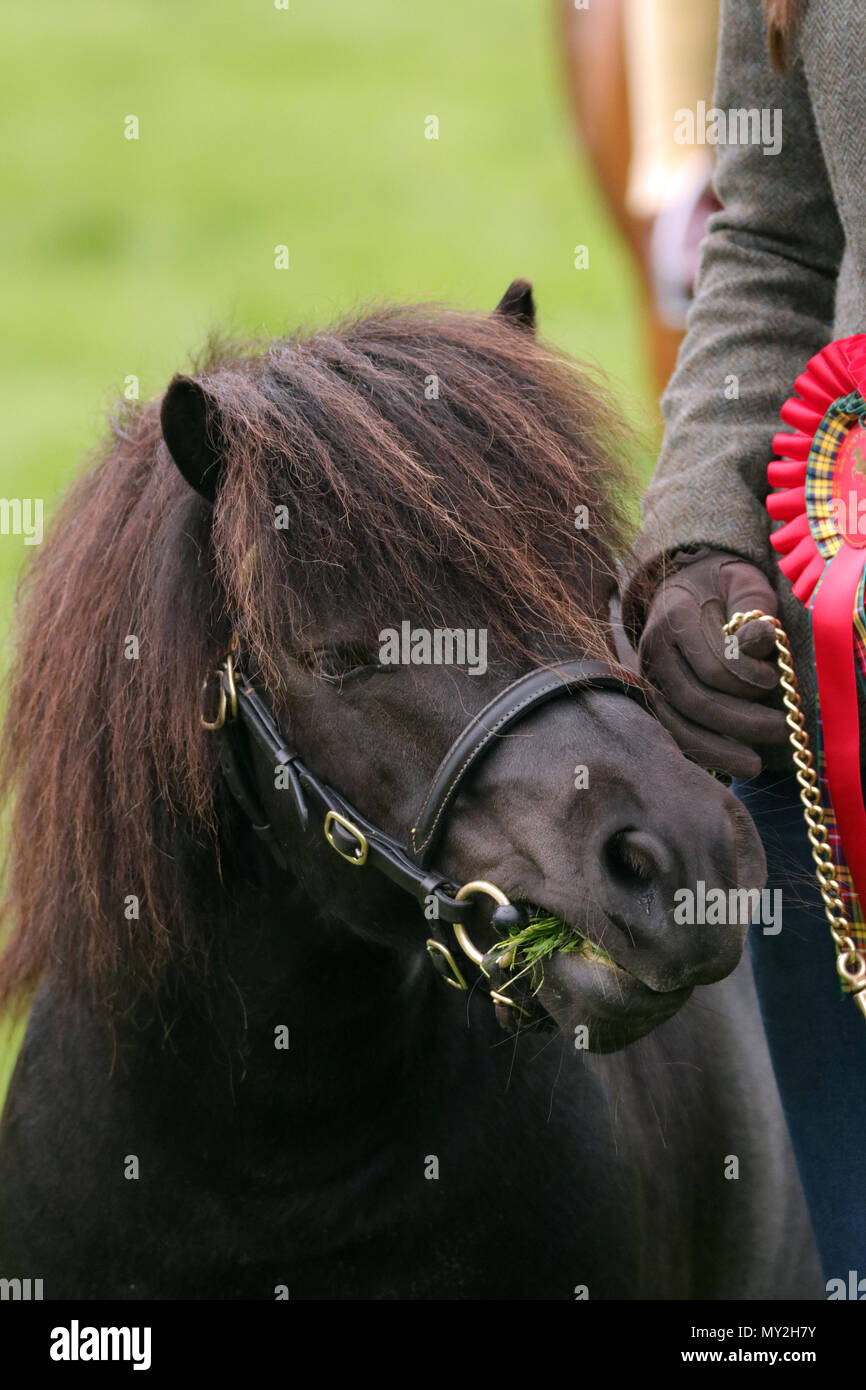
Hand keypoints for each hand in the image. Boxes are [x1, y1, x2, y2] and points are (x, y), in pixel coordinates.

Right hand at [638, 549, 788, 778]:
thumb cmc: (724, 588)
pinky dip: (698, 754)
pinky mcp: (650, 695)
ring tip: (755, 765)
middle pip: (694, 699)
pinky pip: (670, 732)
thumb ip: (753, 610)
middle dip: (741, 722)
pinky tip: (726, 767)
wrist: (685, 585)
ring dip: (718, 750)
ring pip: (676, 723)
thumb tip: (757, 642)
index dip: (750, 681)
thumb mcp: (744, 585)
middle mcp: (652, 648)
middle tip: (779, 729)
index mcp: (675, 615)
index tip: (776, 680)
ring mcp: (647, 675)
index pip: (713, 665)